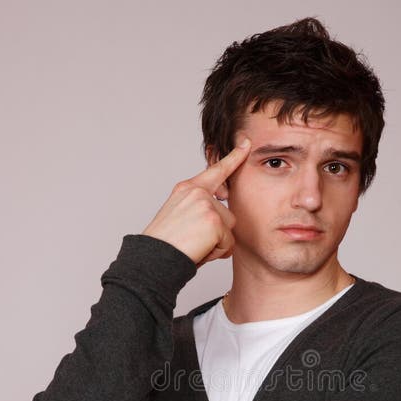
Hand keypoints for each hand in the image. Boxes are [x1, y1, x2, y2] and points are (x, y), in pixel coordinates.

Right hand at [141, 138, 250, 267]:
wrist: (153, 257)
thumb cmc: (166, 244)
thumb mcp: (180, 216)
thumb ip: (201, 209)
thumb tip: (225, 218)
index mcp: (187, 188)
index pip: (216, 170)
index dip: (234, 157)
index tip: (246, 143)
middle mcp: (197, 192)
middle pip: (228, 214)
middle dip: (218, 233)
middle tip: (193, 240)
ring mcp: (206, 204)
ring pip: (229, 230)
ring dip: (217, 244)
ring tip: (195, 246)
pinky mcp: (214, 219)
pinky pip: (228, 243)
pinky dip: (217, 252)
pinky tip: (199, 250)